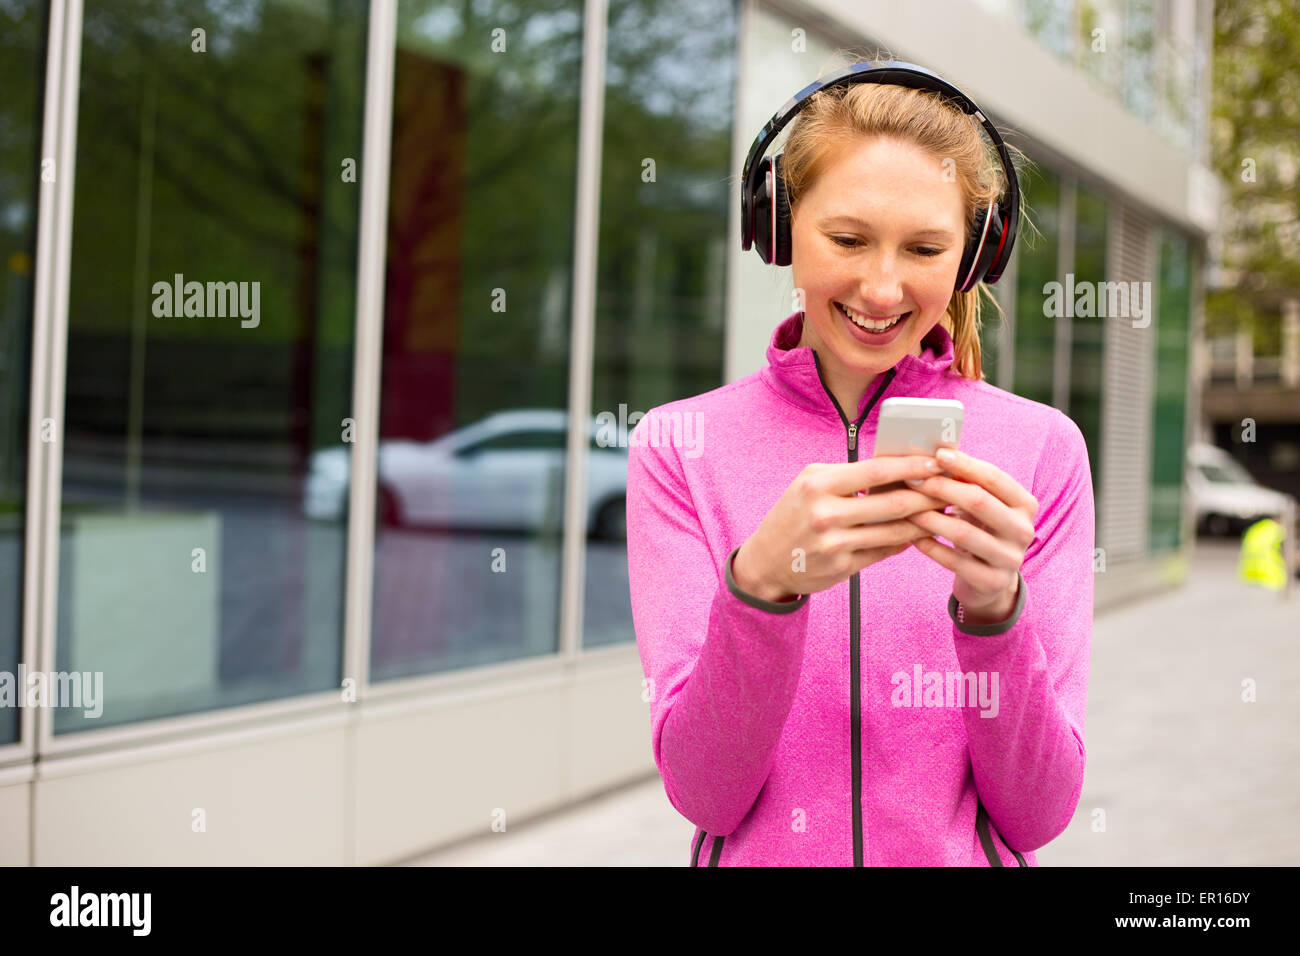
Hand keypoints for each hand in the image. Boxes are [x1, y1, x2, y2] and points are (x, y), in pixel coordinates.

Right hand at [733, 456, 947, 601]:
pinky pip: (884, 551)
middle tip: (951, 489)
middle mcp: (826, 513)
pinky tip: (918, 533)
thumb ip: (849, 476)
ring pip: (895, 531)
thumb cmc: (793, 515)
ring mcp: (834, 543)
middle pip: (894, 503)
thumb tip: (899, 470)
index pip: (877, 470)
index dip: (913, 466)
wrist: (765, 561)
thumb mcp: (810, 484)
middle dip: (929, 496)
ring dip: (923, 521)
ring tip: (942, 512)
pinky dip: (905, 542)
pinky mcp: (842, 567)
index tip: (939, 462)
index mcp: (819, 484)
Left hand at [901, 447, 1037, 623]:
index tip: (937, 454)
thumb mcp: (982, 507)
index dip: (965, 465)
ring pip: (963, 532)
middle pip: (979, 501)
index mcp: (1025, 505)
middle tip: (914, 480)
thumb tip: (935, 455)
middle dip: (942, 487)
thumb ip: (967, 484)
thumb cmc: (981, 531)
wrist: (991, 582)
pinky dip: (930, 546)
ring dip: (930, 517)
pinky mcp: (992, 581)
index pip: (995, 478)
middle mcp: (1024, 530)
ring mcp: (1010, 558)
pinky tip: (912, 537)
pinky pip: (954, 561)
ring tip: (906, 508)